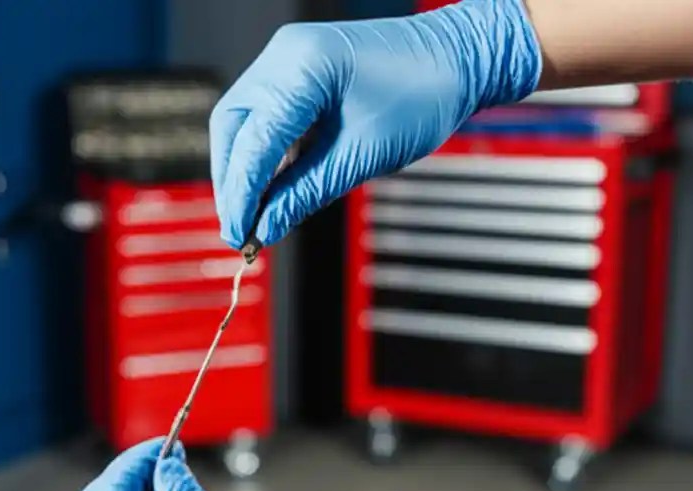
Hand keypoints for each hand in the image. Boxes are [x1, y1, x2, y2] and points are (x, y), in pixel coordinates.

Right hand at [210, 0, 543, 249]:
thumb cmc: (424, 93)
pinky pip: (266, 116)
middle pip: (232, 128)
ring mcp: (288, 58)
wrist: (460, 59)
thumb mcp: (360, 156)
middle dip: (233, 183)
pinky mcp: (298, 70)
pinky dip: (266, 153)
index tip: (239, 234)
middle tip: (240, 229)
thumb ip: (305, 193)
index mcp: (301, 68)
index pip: (252, 144)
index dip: (242, 197)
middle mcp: (285, 55)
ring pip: (243, 123)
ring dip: (246, 170)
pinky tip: (274, 187)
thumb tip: (267, 225)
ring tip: (256, 214)